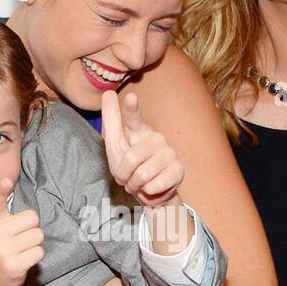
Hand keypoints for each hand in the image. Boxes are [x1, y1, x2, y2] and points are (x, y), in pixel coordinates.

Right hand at [0, 175, 44, 285]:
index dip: (1, 190)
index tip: (6, 181)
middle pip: (33, 218)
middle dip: (29, 228)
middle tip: (16, 239)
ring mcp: (3, 250)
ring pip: (38, 235)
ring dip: (33, 243)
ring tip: (19, 250)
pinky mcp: (14, 265)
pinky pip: (39, 252)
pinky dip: (34, 256)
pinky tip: (22, 260)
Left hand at [100, 90, 183, 207]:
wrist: (149, 191)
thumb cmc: (130, 165)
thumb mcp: (115, 144)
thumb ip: (111, 121)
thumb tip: (108, 93)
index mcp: (139, 131)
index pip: (133, 119)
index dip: (131, 109)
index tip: (130, 97)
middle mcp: (156, 138)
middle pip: (131, 158)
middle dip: (123, 175)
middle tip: (126, 177)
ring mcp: (169, 153)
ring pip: (142, 175)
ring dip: (135, 185)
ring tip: (139, 183)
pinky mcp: (178, 170)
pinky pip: (154, 186)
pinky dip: (147, 193)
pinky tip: (152, 188)